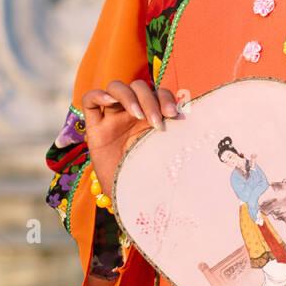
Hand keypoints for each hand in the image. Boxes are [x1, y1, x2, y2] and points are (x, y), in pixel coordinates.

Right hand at [81, 79, 179, 195]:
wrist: (132, 199)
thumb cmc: (154, 175)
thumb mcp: (167, 151)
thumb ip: (176, 133)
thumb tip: (195, 115)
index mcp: (151, 116)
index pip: (157, 92)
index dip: (165, 98)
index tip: (173, 115)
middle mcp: (132, 115)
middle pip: (138, 87)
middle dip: (149, 100)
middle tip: (156, 122)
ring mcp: (112, 120)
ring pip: (116, 88)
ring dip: (129, 96)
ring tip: (137, 115)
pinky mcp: (94, 130)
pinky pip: (89, 100)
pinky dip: (99, 95)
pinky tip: (111, 103)